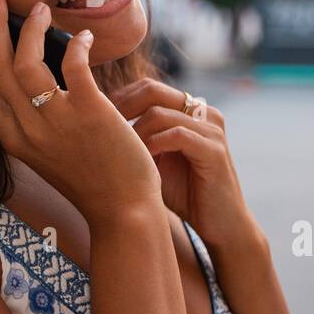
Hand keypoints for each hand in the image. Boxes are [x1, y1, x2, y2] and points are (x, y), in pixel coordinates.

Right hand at [0, 0, 162, 224]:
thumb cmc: (91, 180)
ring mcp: (56, 122)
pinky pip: (73, 66)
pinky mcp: (90, 114)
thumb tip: (33, 76)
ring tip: (39, 9)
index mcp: (13, 139)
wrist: (124, 211)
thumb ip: (35, 120)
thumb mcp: (47, 153)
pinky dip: (75, 46)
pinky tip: (83, 38)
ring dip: (29, 30)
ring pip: (25, 64)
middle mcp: (28, 130)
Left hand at [108, 78, 257, 250]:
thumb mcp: (155, 160)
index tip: (94, 118)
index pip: (147, 88)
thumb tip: (95, 125)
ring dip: (133, 132)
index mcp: (190, 111)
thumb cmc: (184, 194)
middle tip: (99, 128)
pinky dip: (153, 145)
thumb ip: (137, 139)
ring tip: (117, 151)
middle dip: (120, 107)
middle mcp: (204, 112)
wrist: (219, 226)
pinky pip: (177, 135)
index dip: (118, 98)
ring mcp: (211, 129)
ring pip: (160, 113)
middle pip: (152, 90)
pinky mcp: (215, 150)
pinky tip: (139, 161)